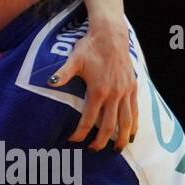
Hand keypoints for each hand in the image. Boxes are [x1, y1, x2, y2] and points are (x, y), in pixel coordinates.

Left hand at [50, 20, 138, 150]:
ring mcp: (125, 92)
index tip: (73, 140)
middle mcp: (114, 94)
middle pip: (109, 126)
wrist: (111, 34)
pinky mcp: (133, 87)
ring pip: (126, 122)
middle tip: (94, 150)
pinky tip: (132, 135)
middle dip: (101, 141)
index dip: (80, 133)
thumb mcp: (74, 59)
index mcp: (98, 90)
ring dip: (121, 138)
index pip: (88, 119)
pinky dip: (134, 125)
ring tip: (117, 150)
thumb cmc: (90, 47)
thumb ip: (63, 73)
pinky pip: (135, 111)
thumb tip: (49, 82)